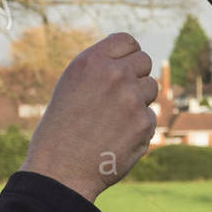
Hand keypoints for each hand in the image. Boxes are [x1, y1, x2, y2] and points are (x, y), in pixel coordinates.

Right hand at [20, 32, 157, 202]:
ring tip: (113, 120)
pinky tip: (116, 139)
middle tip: (118, 97)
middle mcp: (114, 75)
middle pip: (145, 61)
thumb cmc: (61, 129)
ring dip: (138, 101)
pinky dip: (138, 128)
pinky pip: (150, 117)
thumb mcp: (72, 87)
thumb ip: (101, 70)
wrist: (60, 170)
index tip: (124, 66)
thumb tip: (131, 63)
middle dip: (136, 76)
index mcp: (91, 62)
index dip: (128, 54)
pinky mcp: (144, 123)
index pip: (127, 41)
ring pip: (151, 88)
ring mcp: (132, 98)